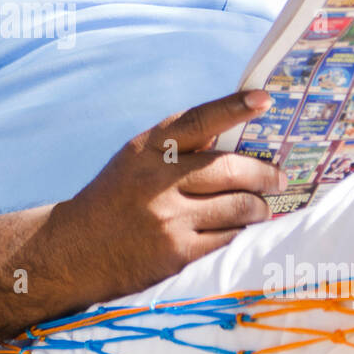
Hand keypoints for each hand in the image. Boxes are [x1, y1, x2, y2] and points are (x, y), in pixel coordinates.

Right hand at [50, 89, 286, 302]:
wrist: (74, 251)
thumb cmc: (115, 200)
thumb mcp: (135, 162)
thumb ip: (176, 148)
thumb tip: (234, 139)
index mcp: (148, 149)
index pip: (199, 120)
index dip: (234, 107)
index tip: (265, 99)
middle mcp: (157, 180)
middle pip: (231, 169)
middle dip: (265, 174)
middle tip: (279, 178)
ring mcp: (168, 218)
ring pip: (239, 206)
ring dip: (260, 208)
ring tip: (263, 208)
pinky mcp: (177, 253)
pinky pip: (230, 238)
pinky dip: (243, 234)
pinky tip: (244, 232)